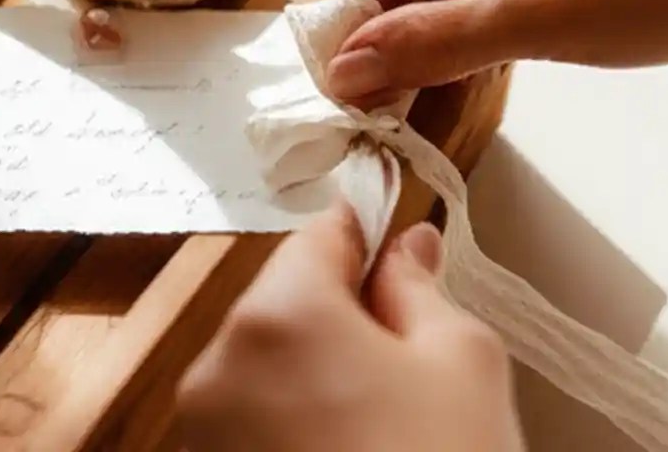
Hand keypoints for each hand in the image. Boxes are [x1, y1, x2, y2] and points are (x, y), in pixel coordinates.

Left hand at [177, 205, 525, 451]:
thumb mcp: (462, 362)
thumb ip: (421, 288)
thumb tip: (407, 248)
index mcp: (277, 317)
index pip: (321, 237)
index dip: (368, 238)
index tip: (399, 253)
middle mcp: (218, 368)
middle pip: (285, 302)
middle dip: (344, 315)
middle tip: (411, 360)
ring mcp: (205, 433)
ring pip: (268, 365)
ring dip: (317, 373)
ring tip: (385, 425)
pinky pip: (253, 420)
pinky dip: (295, 423)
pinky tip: (353, 451)